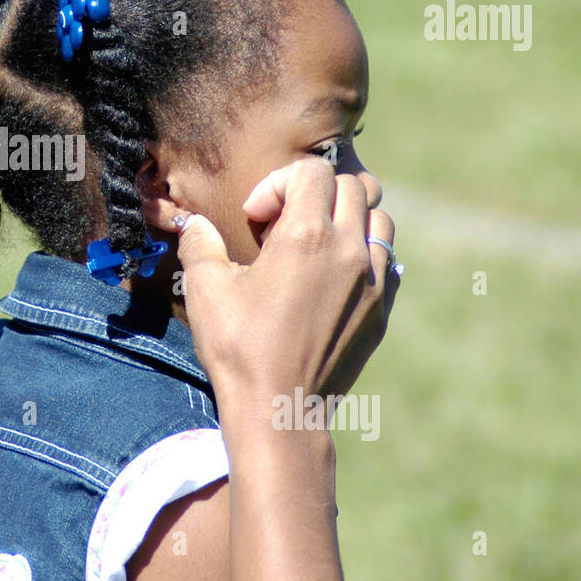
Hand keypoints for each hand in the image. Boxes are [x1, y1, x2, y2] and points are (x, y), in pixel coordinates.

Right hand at [178, 157, 397, 416]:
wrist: (278, 409)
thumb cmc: (239, 348)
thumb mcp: (205, 288)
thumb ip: (199, 241)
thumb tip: (194, 222)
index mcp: (307, 235)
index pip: (314, 170)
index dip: (278, 183)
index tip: (256, 218)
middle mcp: (349, 250)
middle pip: (351, 187)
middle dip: (313, 194)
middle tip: (281, 227)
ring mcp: (372, 281)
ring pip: (377, 220)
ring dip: (345, 220)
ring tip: (311, 246)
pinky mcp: (381, 310)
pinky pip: (385, 261)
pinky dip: (363, 255)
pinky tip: (331, 280)